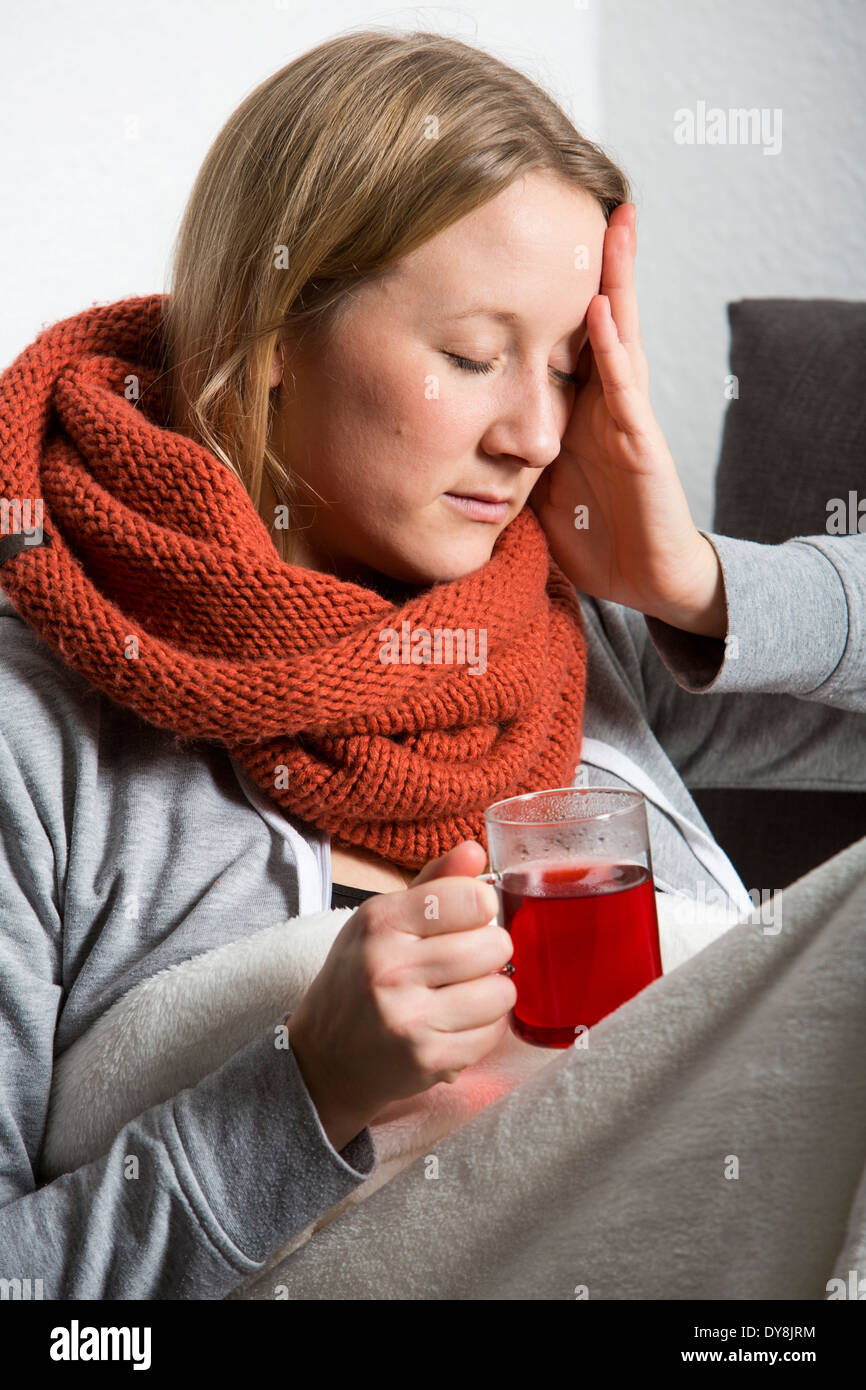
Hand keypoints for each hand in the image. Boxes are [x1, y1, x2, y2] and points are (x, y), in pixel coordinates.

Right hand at [287, 840, 515, 1150]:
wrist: (322, 1060)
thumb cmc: (359, 980)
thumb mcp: (382, 922)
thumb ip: (434, 884)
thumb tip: (476, 850)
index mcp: (379, 921)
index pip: (470, 898)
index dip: (482, 908)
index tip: (470, 919)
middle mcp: (390, 967)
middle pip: (495, 944)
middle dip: (491, 952)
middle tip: (466, 962)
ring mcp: (409, 1017)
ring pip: (501, 992)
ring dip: (491, 993)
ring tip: (463, 995)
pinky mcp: (428, 1059)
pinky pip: (493, 1033)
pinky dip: (483, 1029)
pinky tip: (456, 1025)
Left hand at [529, 203, 725, 637]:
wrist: (646, 580)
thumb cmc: (592, 533)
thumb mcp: (530, 483)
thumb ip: (500, 451)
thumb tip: (443, 429)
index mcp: (577, 408)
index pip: (564, 334)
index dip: (553, 288)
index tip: (528, 236)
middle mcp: (605, 402)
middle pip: (599, 317)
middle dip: (597, 261)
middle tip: (586, 194)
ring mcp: (626, 419)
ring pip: (621, 337)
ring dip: (617, 282)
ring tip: (612, 225)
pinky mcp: (641, 445)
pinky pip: (625, 391)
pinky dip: (614, 349)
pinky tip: (604, 311)